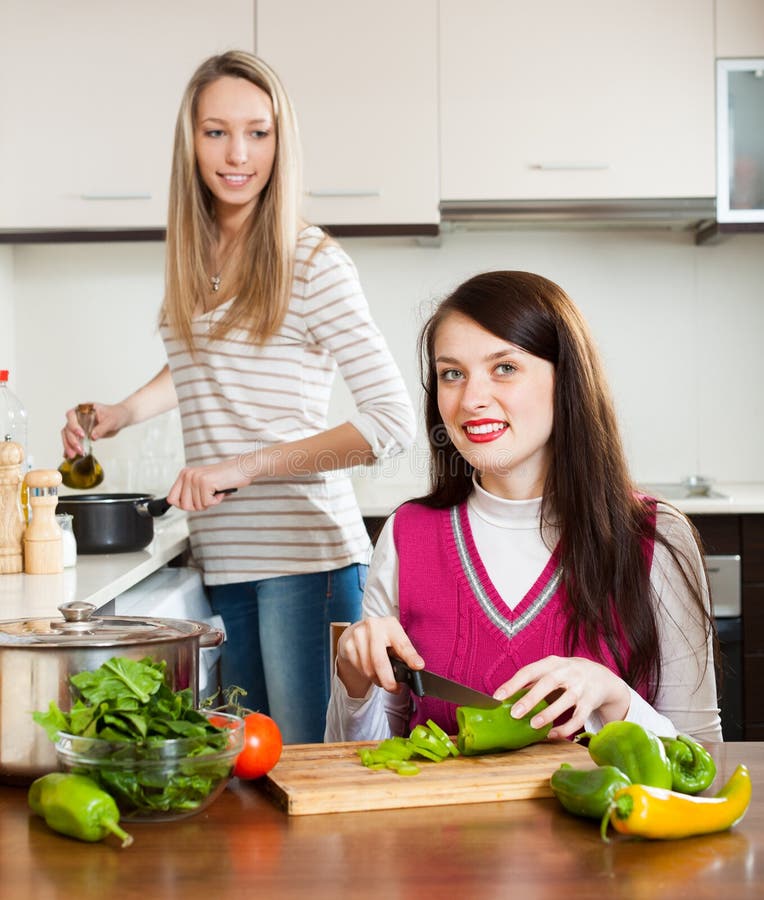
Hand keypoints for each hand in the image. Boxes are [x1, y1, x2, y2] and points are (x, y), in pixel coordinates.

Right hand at [61, 402, 130, 456]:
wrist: (119, 418)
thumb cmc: (115, 415)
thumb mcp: (111, 421)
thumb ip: (102, 428)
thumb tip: (92, 436)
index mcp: (84, 409)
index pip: (72, 415)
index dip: (74, 425)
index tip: (81, 434)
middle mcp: (78, 417)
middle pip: (68, 427)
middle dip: (72, 440)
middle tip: (79, 449)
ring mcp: (78, 426)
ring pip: (67, 435)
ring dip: (69, 446)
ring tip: (74, 455)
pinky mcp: (80, 434)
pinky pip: (72, 441)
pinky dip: (69, 448)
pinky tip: (69, 455)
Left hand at [165, 457, 249, 510]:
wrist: (242, 468)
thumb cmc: (225, 477)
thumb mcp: (202, 483)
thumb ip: (190, 492)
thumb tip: (181, 506)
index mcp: (185, 474)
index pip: (171, 498)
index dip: (183, 505)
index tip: (194, 503)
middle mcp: (188, 475)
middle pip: (184, 505)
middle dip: (199, 506)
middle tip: (209, 497)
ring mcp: (196, 478)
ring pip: (197, 506)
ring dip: (210, 502)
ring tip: (216, 491)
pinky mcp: (205, 483)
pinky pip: (207, 503)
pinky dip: (216, 501)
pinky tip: (221, 491)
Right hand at [336, 617, 423, 698]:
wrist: (356, 632)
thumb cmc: (381, 638)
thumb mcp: (395, 640)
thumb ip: (403, 653)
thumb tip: (414, 668)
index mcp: (390, 624)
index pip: (401, 643)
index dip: (410, 656)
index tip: (418, 666)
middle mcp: (373, 626)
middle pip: (380, 660)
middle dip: (388, 680)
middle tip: (396, 689)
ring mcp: (358, 635)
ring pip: (368, 669)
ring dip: (378, 679)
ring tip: (383, 679)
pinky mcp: (348, 646)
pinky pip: (360, 669)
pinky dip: (367, 675)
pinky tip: (371, 670)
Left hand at [493, 655, 630, 739]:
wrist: (600, 676)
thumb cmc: (566, 674)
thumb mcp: (550, 670)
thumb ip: (531, 682)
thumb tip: (505, 697)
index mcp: (552, 663)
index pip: (529, 671)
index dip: (513, 683)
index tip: (497, 697)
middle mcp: (568, 673)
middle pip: (548, 683)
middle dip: (530, 698)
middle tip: (514, 714)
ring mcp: (581, 688)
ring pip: (566, 701)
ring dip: (549, 714)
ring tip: (533, 725)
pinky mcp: (590, 703)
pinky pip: (579, 718)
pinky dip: (565, 729)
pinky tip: (550, 734)